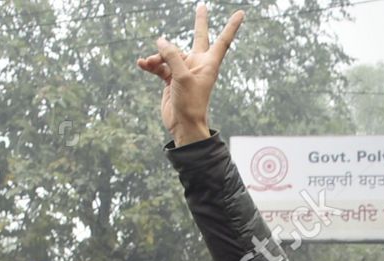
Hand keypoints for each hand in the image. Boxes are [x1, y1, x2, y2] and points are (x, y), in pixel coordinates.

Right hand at [136, 5, 244, 146]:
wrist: (183, 125)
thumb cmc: (190, 103)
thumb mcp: (181, 77)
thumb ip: (172, 56)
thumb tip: (161, 41)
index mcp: (209, 63)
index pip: (223, 40)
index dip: (231, 26)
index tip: (241, 14)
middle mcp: (198, 64)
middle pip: (198, 37)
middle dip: (199, 22)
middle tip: (202, 5)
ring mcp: (184, 70)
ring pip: (170, 54)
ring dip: (158, 57)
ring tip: (149, 63)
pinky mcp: (171, 78)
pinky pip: (160, 65)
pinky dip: (151, 64)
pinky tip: (142, 64)